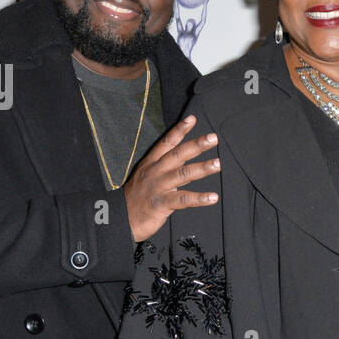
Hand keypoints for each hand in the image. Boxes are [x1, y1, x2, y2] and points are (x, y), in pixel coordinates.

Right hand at [123, 115, 219, 241]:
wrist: (120, 218)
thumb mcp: (148, 176)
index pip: (166, 143)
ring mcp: (158, 187)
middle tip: (213, 138)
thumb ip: (168, 167)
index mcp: (151, 163)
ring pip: (182, 175)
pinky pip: (183, 200)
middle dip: (196, 145)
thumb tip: (188, 158)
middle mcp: (155, 172)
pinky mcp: (161, 204)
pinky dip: (199, 198)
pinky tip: (213, 197)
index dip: (179, 130)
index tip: (192, 119)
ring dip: (202, 168)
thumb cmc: (137, 198)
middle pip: (177, 155)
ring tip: (218, 164)